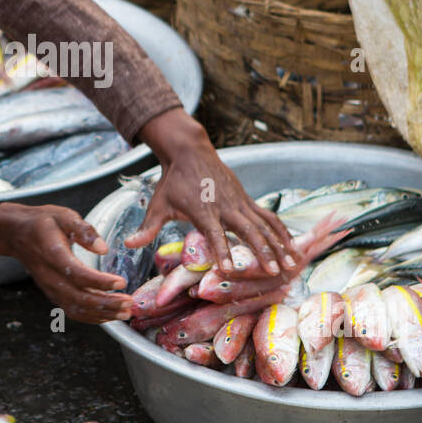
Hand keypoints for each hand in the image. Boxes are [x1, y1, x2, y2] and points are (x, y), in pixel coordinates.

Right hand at [0, 202, 131, 324]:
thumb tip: (103, 248)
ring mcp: (50, 288)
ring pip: (77, 308)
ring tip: (125, 312)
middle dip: (107, 304)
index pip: (78, 274)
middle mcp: (50, 276)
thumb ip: (83, 229)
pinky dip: (91, 317)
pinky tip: (108, 315)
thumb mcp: (63, 215)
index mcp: (53, 255)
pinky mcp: (53, 293)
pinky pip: (72, 310)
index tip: (121, 282)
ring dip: (102, 314)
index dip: (100, 281)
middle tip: (129, 303)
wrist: (17, 234)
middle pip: (79, 297)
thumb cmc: (42, 223)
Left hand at [123, 109, 295, 275]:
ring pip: (264, 224)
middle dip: (262, 251)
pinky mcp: (247, 199)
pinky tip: (293, 246)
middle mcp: (225, 206)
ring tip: (293, 262)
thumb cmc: (172, 182)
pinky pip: (268, 217)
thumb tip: (128, 245)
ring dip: (279, 244)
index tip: (229, 269)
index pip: (214, 234)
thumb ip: (147, 228)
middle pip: (248, 231)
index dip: (221, 251)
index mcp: (203, 211)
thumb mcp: (157, 205)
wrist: (190, 151)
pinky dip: (281, 231)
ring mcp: (239, 202)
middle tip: (274, 271)